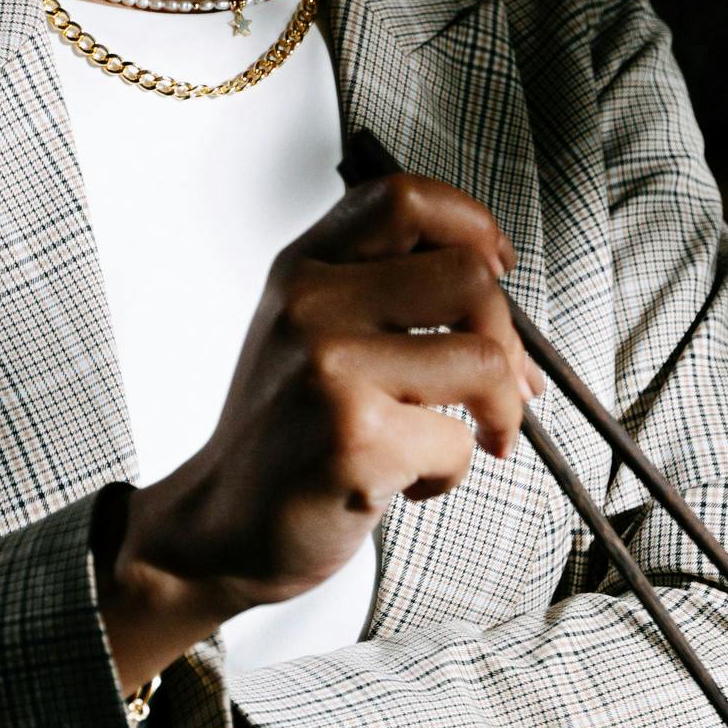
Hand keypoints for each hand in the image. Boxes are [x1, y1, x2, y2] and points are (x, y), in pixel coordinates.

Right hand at [99, 173, 541, 694]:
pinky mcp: (352, 440)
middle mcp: (310, 305)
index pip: (405, 198)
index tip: (496, 268)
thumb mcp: (309, 335)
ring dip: (499, 410)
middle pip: (469, 277)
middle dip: (508, 338)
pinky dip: (452, 473)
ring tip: (471, 437)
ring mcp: (328, 371)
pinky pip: (457, 442)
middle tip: (501, 386)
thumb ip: (383, 292)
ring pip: (483, 360)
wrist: (218, 528)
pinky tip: (411, 482)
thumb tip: (503, 294)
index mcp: (304, 269)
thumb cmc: (284, 436)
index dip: (473, 226)